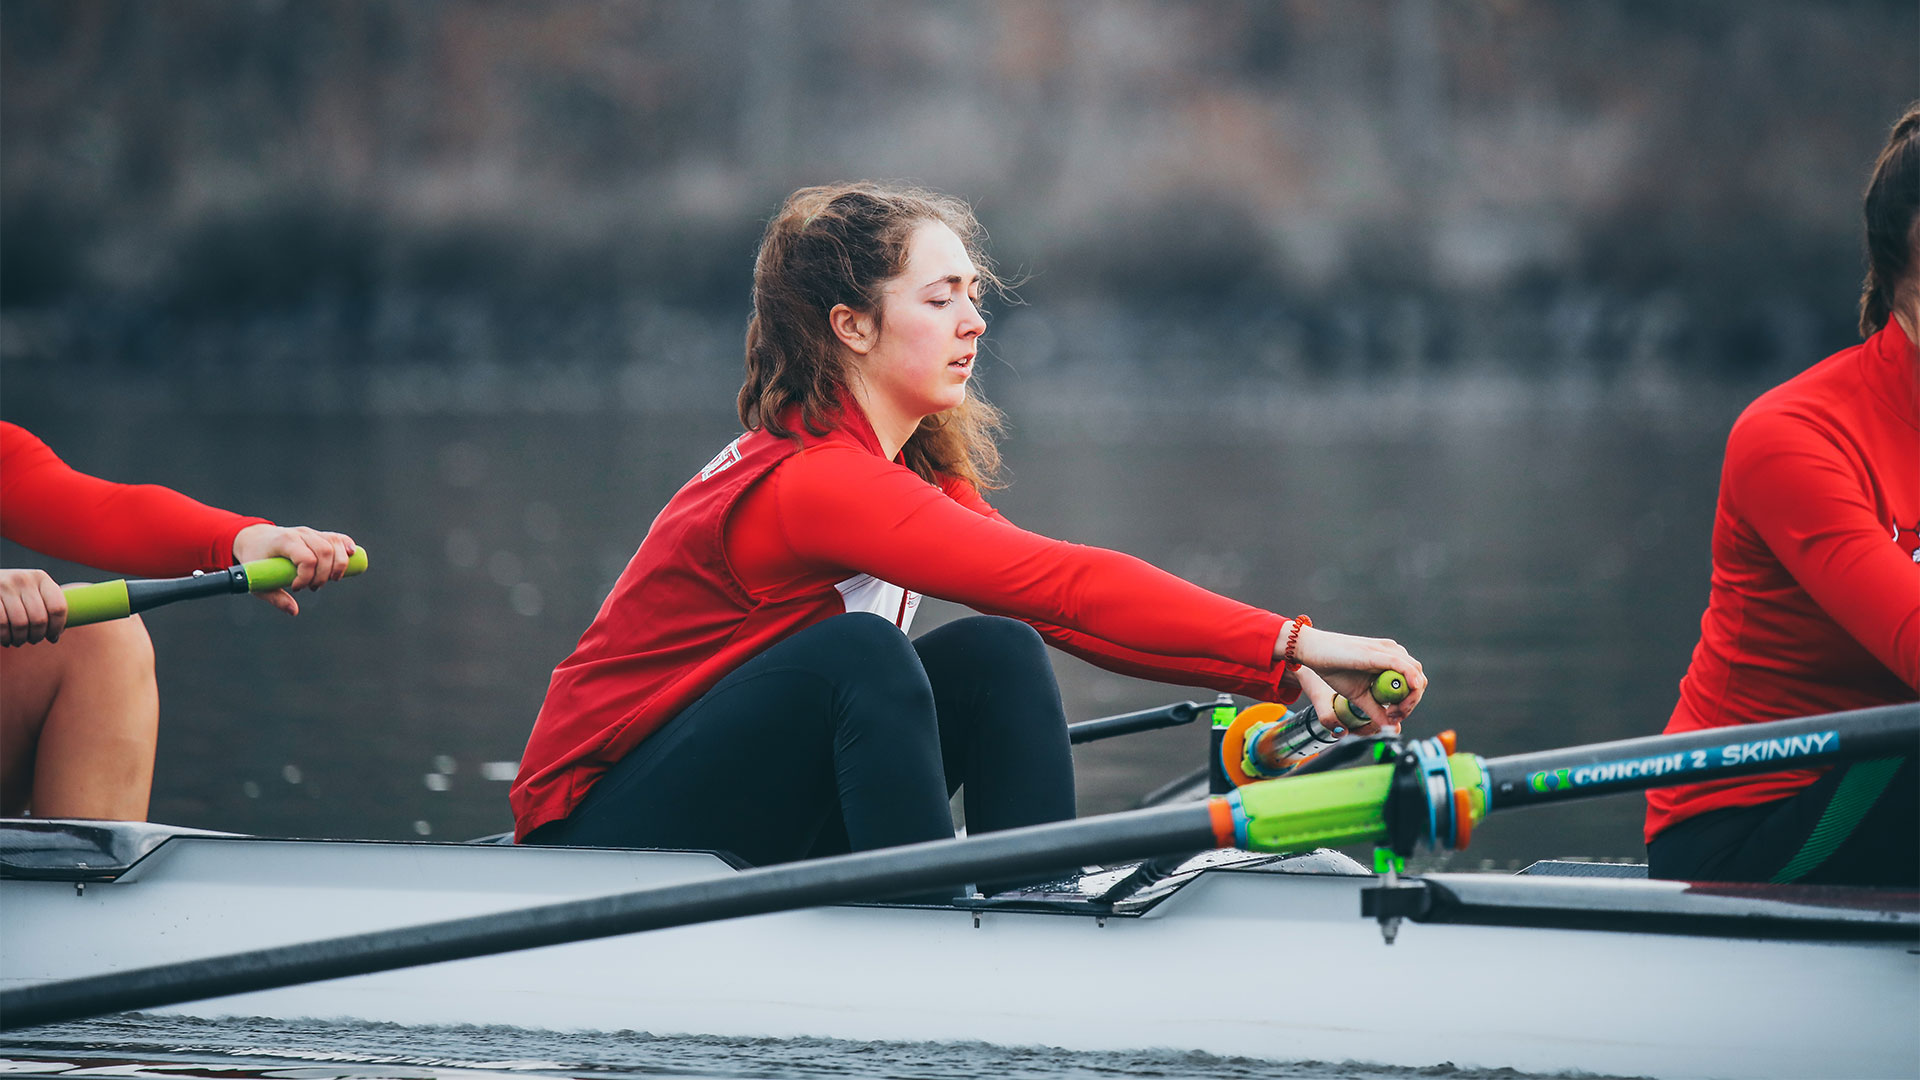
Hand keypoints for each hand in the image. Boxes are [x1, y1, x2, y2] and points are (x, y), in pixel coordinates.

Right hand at [0, 568, 68, 645]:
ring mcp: (5, 587)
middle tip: (33, 640)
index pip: (58, 607)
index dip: (57, 627)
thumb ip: (45, 608)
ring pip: (20, 624)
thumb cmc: (13, 592)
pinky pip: (2, 624)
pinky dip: (5, 636)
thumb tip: (54, 637)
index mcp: (41, 578)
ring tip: (19, 641)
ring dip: (21, 638)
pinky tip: (6, 640)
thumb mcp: (31, 591)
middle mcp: (24, 580)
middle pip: (39, 618)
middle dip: (37, 636)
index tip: (53, 636)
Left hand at [231, 524, 356, 616]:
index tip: (296, 588)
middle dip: (324, 575)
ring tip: (331, 580)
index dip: (307, 577)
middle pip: (325, 551)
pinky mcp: (318, 534)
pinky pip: (338, 538)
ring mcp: (311, 532)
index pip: (307, 558)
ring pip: (335, 544)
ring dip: (338, 566)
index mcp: (284, 541)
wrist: (255, 538)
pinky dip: (347, 546)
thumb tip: (294, 611)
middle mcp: (300, 533)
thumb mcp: (259, 580)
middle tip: (314, 588)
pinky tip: (352, 555)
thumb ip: (275, 597)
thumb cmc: (256, 560)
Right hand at [1277, 621, 1426, 732]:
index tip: (1394, 716)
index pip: (1413, 681)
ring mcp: (1386, 650)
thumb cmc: (1332, 668)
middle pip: (1418, 678)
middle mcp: (1391, 651)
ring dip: (1410, 696)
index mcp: (1389, 659)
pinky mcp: (1378, 652)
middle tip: (1394, 716)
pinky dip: (1409, 682)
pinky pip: (1403, 667)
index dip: (1410, 702)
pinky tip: (1404, 697)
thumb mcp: (1358, 696)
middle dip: (1412, 701)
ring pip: (1415, 673)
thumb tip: (1391, 729)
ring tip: (1393, 711)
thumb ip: (1375, 710)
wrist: (1312, 650)